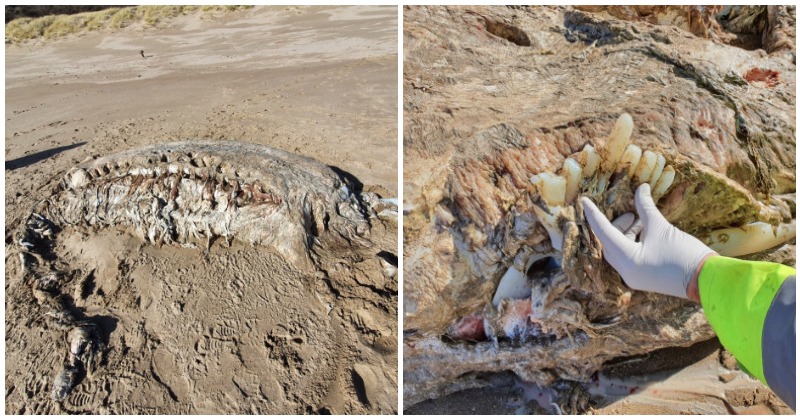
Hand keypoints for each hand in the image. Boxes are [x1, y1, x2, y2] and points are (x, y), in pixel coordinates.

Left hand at [580, 183, 716, 299]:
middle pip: (610, 243)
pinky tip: (645, 231)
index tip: (583, 201)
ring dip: (627, 233)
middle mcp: (625, 271)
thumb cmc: (684, 254)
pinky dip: (633, 243)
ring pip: (620, 250)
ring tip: (640, 220)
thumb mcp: (661, 228)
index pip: (603, 233)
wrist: (707, 280)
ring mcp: (634, 277)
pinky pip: (629, 257)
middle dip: (616, 225)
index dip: (593, 215)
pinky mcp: (643, 278)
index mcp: (626, 260)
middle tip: (630, 213)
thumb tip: (640, 188)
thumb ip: (646, 208)